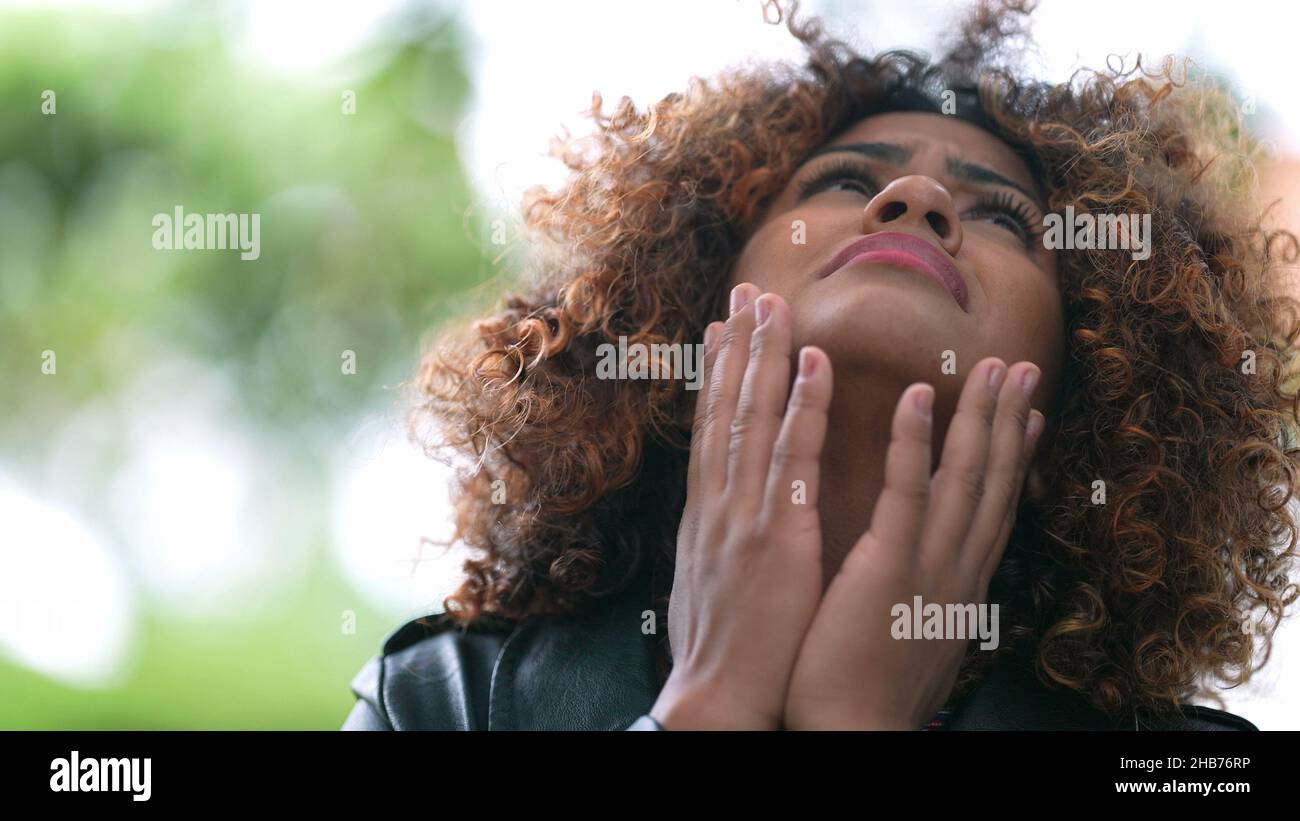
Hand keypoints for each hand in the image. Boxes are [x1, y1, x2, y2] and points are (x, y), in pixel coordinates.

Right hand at [651, 284, 831, 729]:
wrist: (716, 699)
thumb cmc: (723, 650)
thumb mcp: (708, 582)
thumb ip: (718, 537)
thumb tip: (721, 511)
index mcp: (705, 516)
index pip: (711, 430)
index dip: (718, 377)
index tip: (723, 330)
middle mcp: (717, 504)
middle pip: (725, 410)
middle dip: (736, 348)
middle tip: (746, 294)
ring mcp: (743, 515)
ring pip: (753, 418)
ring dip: (765, 356)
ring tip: (774, 305)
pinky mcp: (776, 535)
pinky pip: (794, 458)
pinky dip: (803, 406)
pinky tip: (815, 363)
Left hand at [783, 356, 1044, 729]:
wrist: (853, 733)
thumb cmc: (866, 687)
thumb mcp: (912, 632)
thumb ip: (925, 592)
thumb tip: (934, 574)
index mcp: (959, 583)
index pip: (993, 507)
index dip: (1013, 456)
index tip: (1029, 413)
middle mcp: (958, 569)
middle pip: (993, 482)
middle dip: (1010, 420)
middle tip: (1025, 366)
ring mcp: (930, 566)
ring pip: (965, 477)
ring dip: (981, 415)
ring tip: (995, 364)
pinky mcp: (891, 567)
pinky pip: (907, 491)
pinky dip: (915, 440)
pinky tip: (919, 395)